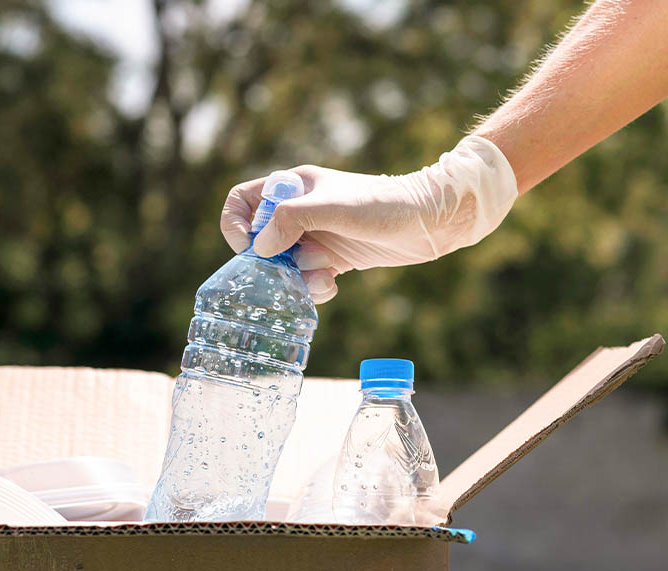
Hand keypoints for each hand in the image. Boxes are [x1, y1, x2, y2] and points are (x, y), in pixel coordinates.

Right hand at [219, 136, 516, 302]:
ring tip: (322, 279)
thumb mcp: (333, 208)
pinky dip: (314, 287)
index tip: (250, 248)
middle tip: (287, 273)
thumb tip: (261, 247)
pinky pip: (308, 277)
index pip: (243, 200)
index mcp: (294, 187)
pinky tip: (333, 285)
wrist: (431, 221)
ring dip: (296, 279)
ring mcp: (318, 234)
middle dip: (271, 263)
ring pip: (285, 265)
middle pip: (262, 240)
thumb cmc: (383, 206)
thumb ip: (291, 220)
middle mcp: (301, 210)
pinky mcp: (335, 257)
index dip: (236, 224)